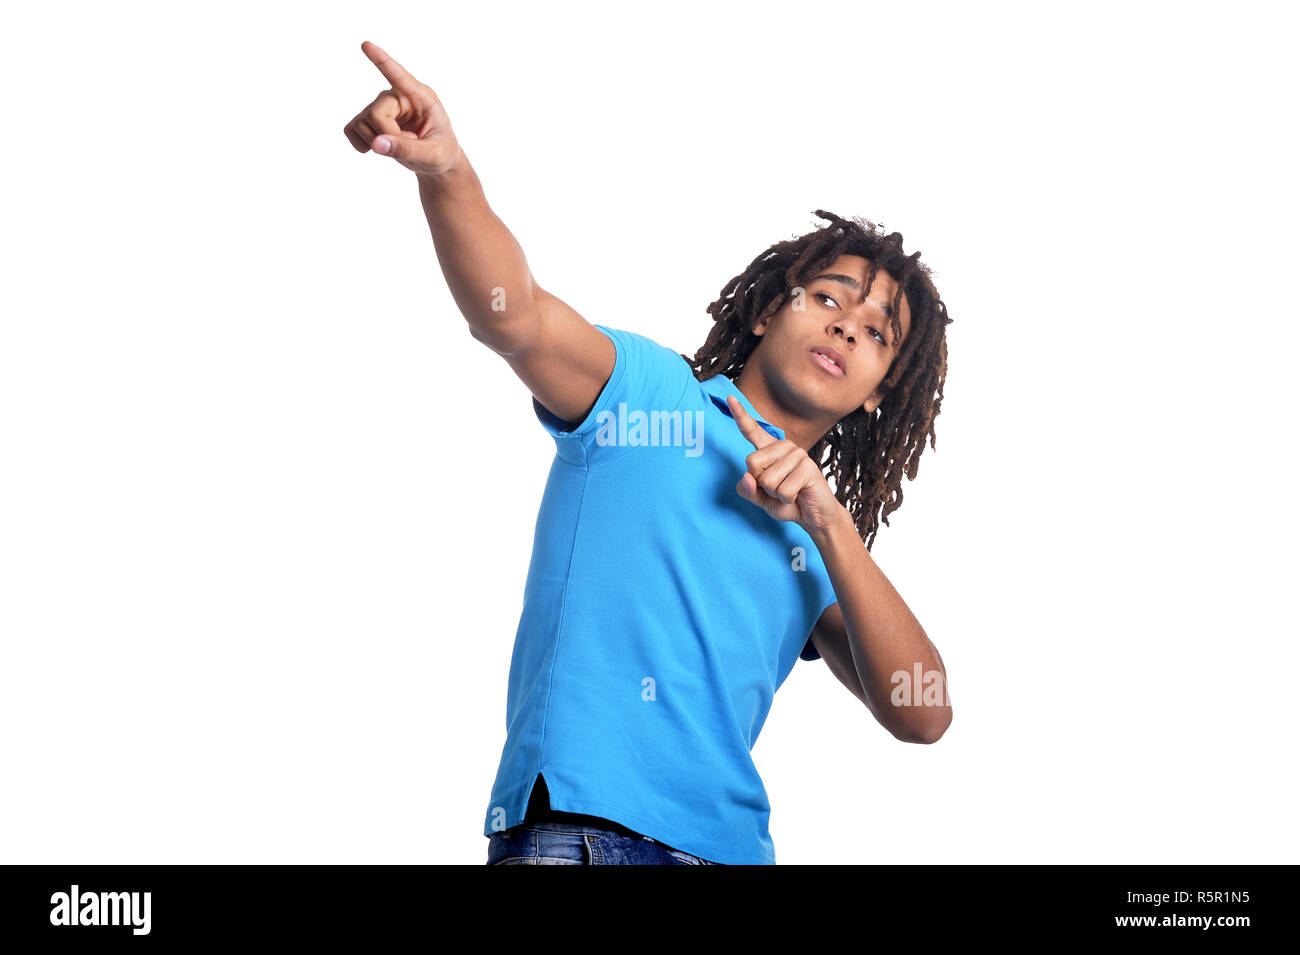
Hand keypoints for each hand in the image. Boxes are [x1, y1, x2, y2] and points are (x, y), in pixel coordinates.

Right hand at [342, 41, 462, 178]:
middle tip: (408, 147)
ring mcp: (381, 107)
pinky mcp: (369, 120)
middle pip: (375, 113)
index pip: (398, 75)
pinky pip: (351, 130)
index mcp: (419, 97)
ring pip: (361, 123)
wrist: (435, 161)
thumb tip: (376, 144)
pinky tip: (379, 148)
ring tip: (400, 147)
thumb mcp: (432, 154)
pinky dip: (360, 144)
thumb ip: (407, 149)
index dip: (382, 60)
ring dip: (377, 143)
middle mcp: (397, 97)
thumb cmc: (441, 152)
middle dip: (387, 135)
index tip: (366, 45)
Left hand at [727, 394, 842, 534]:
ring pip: (767, 480)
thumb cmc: (787, 503)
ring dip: (776, 494)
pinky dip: (787, 500)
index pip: (751, 430)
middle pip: (752, 462)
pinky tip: (798, 495)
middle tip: (777, 489)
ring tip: (790, 493)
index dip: (740, 415)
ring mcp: (797, 454)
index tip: (729, 397)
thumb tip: (746, 478)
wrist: (814, 516)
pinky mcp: (808, 466)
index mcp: (769, 450)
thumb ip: (748, 490)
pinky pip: (783, 490)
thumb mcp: (761, 499)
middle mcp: (784, 446)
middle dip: (760, 484)